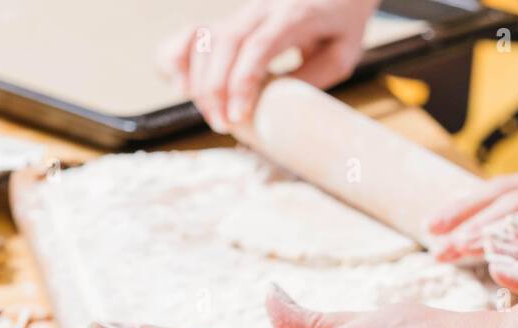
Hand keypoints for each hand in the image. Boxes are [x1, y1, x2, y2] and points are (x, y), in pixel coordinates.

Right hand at [158, 0, 378, 131]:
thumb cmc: (340, 25)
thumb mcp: (343, 54)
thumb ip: (315, 76)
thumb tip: (279, 104)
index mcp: (292, 15)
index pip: (258, 46)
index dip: (242, 82)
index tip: (238, 116)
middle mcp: (260, 9)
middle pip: (224, 42)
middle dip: (215, 89)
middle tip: (223, 125)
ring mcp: (239, 13)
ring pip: (203, 38)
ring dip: (197, 81)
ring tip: (211, 115)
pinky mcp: (228, 22)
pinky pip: (190, 34)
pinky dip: (175, 58)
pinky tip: (180, 86)